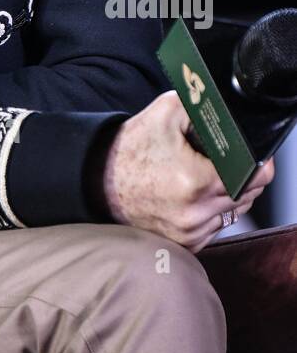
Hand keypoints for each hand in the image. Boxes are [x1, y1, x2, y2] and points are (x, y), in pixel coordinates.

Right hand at [100, 90, 275, 252]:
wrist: (97, 179)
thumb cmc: (130, 147)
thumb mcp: (166, 111)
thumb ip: (204, 107)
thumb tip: (230, 113)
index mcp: (194, 181)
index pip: (253, 177)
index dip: (256, 162)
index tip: (249, 154)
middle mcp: (194, 214)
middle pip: (247, 195)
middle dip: (241, 175)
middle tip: (219, 160)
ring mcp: (190, 234)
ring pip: (233, 212)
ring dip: (227, 195)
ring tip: (202, 176)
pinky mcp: (185, 245)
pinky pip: (216, 227)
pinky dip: (212, 211)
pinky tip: (193, 195)